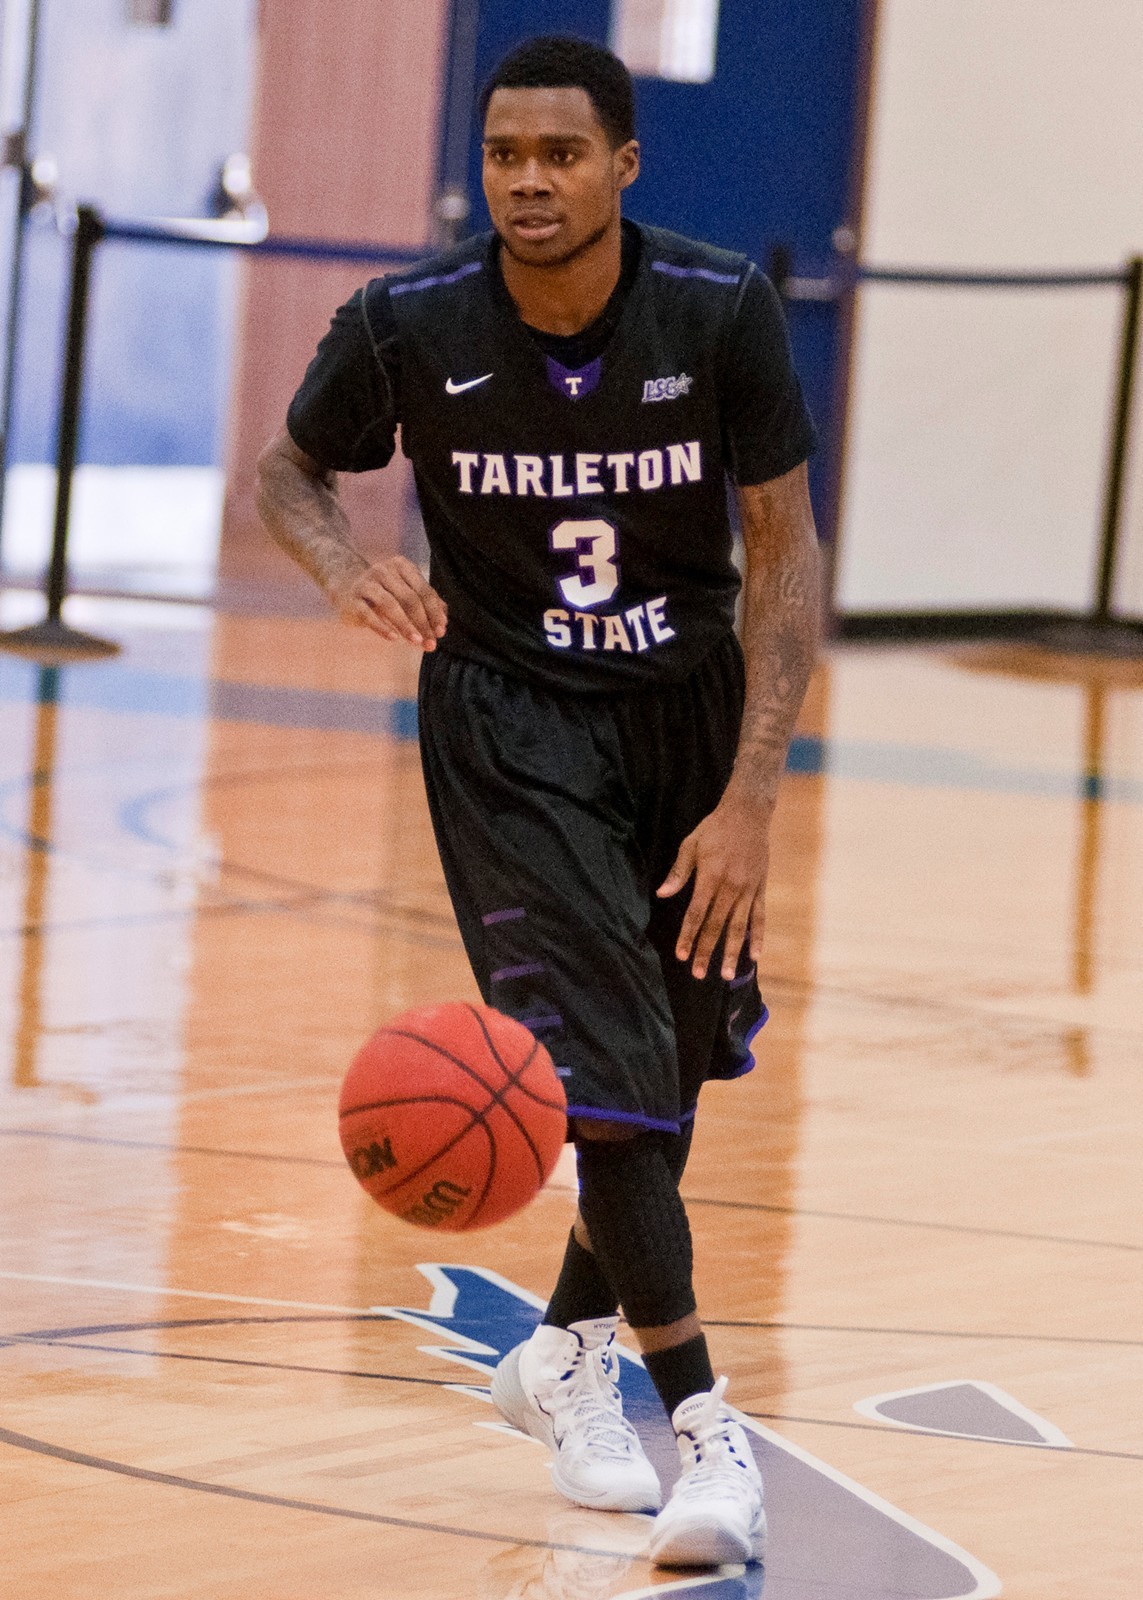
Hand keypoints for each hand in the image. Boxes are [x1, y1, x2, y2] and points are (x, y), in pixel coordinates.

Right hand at [330, 556, 447, 648]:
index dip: (434, 613)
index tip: (440, 632)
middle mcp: (384, 570)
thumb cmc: (385, 592)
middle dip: (422, 622)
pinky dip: (382, 627)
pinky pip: (368, 614)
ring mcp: (366, 583)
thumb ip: (427, 604)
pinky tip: (394, 638)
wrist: (346, 585)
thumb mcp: (406, 592)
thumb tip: (443, 623)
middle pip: (409, 598)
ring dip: (405, 625)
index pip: (423, 590)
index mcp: (402, 566)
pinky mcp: (352, 599)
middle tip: (430, 643)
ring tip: (416, 641)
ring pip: (390, 605)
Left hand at [656, 785, 773, 980]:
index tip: (681, 955)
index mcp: (711, 877)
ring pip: (739, 927)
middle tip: (699, 975)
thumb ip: (678, 872)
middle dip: (706, 951)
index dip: (688, 936)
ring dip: (732, 952)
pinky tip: (755, 956)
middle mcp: (731, 887)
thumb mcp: (691, 844)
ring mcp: (748, 890)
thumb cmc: (715, 828)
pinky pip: (760, 917)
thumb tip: (662, 894)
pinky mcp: (760, 889)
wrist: (748, 814)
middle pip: (716, 926)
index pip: (696, 914)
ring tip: (727, 975)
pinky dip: (758, 937)